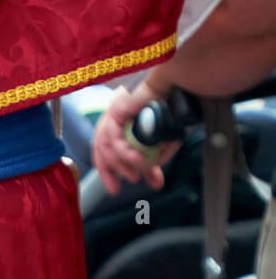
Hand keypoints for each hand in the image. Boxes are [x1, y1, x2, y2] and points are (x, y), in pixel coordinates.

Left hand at [92, 77, 178, 195]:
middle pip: (99, 149)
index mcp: (122, 124)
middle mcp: (113, 118)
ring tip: (136, 172)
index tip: (115, 190)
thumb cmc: (172, 110)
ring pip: (105, 146)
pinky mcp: (116, 109)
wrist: (179, 87)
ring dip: (120, 164)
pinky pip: (112, 137)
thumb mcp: (164, 141)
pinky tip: (138, 159)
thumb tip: (155, 179)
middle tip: (120, 187)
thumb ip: (158, 160)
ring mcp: (113, 112)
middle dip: (107, 172)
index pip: (106, 151)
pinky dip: (124, 152)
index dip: (108, 171)